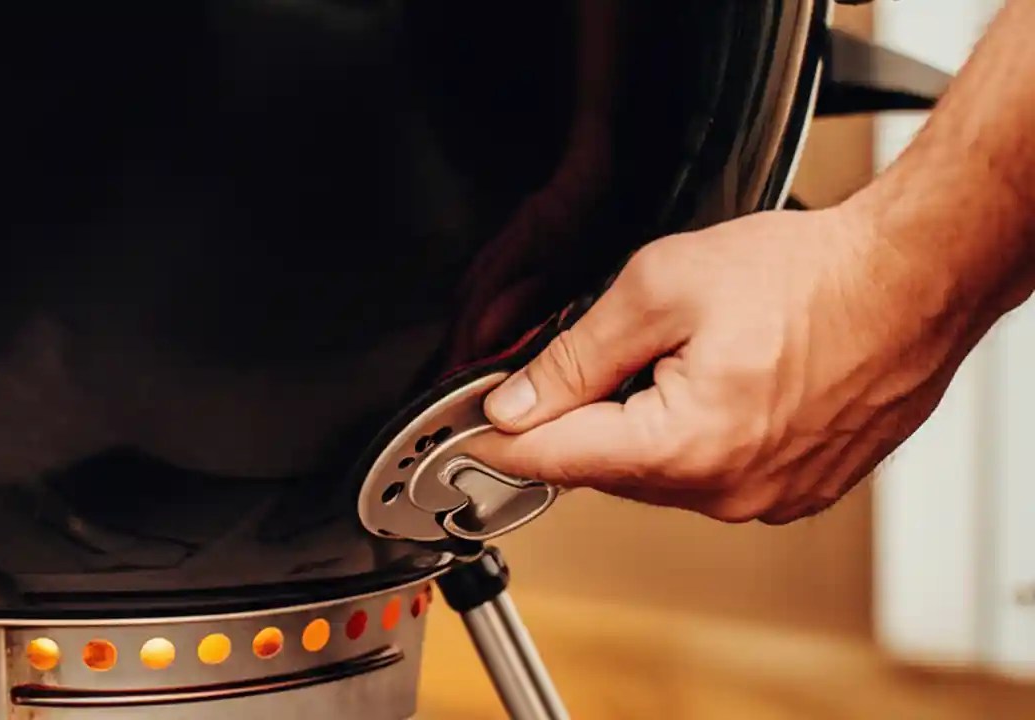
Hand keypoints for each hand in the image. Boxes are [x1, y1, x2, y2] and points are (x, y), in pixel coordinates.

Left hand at [465, 203, 977, 523]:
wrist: (911, 279)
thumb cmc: (810, 275)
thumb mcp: (660, 288)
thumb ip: (574, 356)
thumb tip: (514, 404)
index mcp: (683, 446)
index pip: (551, 459)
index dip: (498, 437)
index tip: (466, 426)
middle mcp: (724, 491)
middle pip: (601, 466)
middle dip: (579, 414)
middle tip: (597, 349)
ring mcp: (763, 498)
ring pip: (652, 471)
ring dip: (637, 422)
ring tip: (680, 353)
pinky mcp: (790, 491)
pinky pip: (705, 474)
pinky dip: (687, 434)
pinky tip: (715, 378)